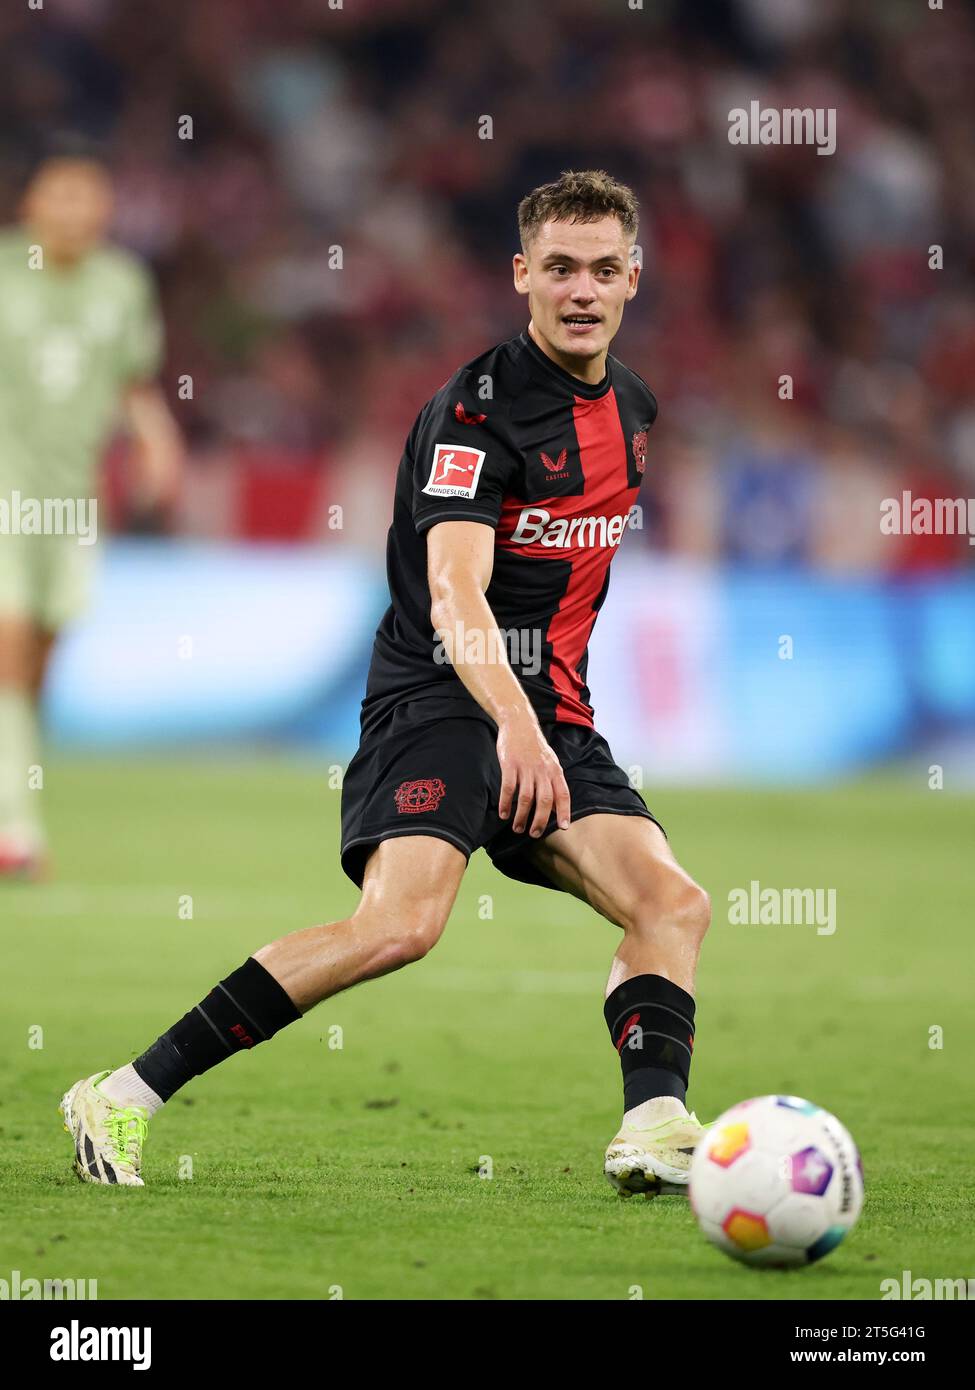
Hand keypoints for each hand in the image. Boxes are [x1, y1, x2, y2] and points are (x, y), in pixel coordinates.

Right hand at [496, 715, 570, 836]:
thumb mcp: (550, 762)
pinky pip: (508, 788)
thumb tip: (555, 808)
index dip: (564, 811)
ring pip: (526, 797)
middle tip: (534, 834)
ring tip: (517, 828)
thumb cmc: (534, 746)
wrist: (519, 723)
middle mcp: (542, 770)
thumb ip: (553, 783)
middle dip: (540, 820)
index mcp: (554, 770)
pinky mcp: (510, 764)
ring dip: (521, 816)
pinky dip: (506, 803)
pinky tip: (504, 813)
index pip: (562, 794)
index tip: (563, 827)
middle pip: (544, 800)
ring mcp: (526, 767)